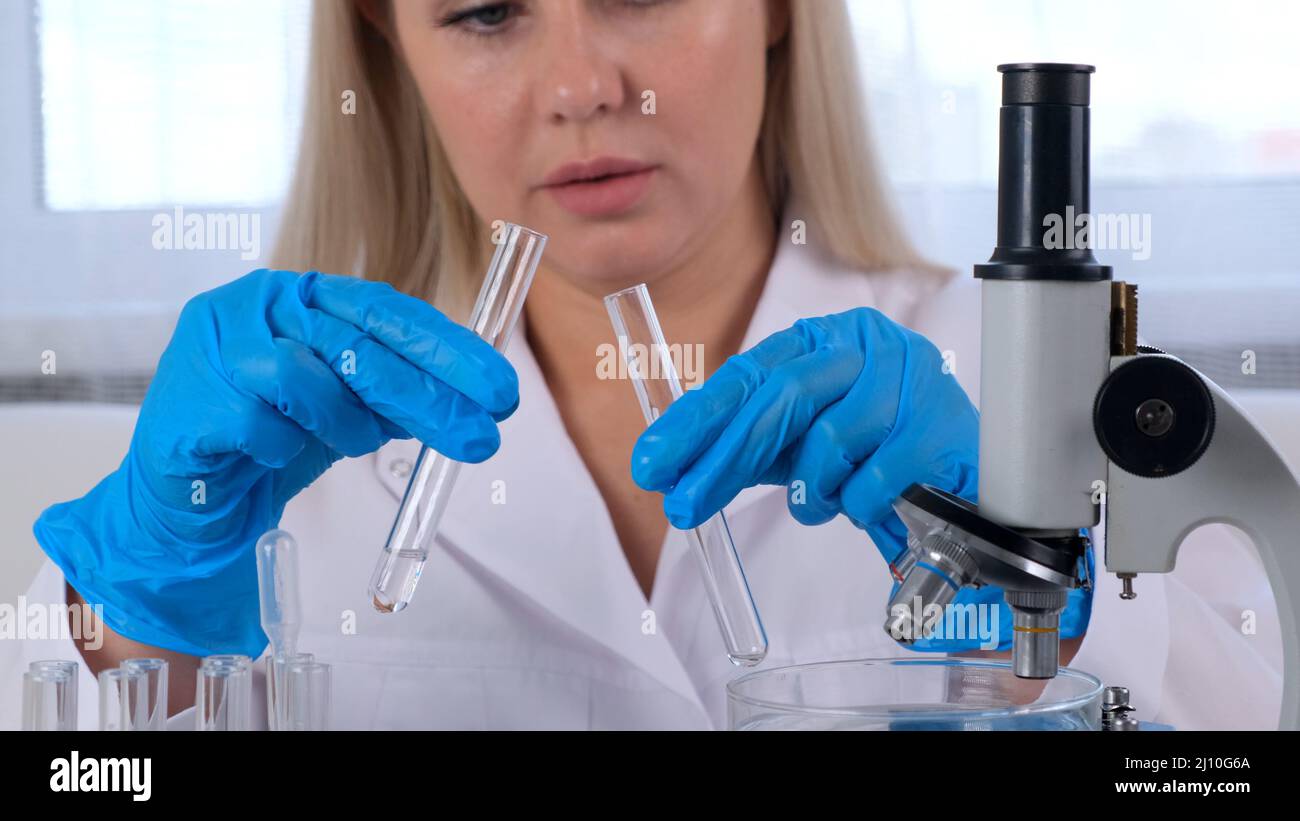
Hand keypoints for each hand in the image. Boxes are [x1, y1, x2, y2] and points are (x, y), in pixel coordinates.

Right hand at [34, 269, 517, 657]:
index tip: (500, 389)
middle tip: (482, 438)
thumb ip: (397, 395)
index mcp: (305, 295)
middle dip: (430, 398)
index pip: (390, 312)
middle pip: (361, 346)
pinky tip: (273, 453)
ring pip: (311, 382)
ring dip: (346, 426)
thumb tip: (477, 403)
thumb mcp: (347, 408)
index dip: (448, 350)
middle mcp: (261, 304)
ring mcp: (219, 345)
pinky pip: (263, 427)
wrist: (186, 490)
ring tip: (351, 445)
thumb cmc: (272, 433)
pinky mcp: (191, 397)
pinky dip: (283, 448)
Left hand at [630, 306, 1090, 650]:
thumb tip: (670, 470)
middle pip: (783, 396)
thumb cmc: (875, 449)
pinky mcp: (940, 424)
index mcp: (822, 340)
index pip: (746, 374)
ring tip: (813, 506)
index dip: (695, 420)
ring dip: (811, 486)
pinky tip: (861, 508)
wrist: (968, 475)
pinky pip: (877, 474)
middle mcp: (864, 347)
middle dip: (725, 457)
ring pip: (831, 434)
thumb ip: (745, 446)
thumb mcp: (801, 441)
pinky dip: (857, 503)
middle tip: (684, 506)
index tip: (651, 462)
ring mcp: (908, 380)